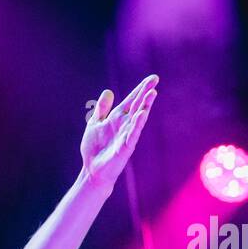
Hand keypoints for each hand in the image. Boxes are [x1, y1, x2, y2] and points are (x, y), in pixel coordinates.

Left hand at [79, 74, 157, 189]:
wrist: (92, 170)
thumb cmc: (94, 149)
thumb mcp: (95, 124)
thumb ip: (102, 109)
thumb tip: (108, 91)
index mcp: (117, 118)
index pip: (132, 100)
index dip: (140, 89)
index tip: (153, 78)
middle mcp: (124, 125)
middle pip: (137, 106)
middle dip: (145, 93)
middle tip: (155, 80)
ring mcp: (126, 136)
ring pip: (138, 119)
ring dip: (145, 106)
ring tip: (152, 94)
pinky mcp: (125, 148)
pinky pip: (132, 135)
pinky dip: (136, 125)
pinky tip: (141, 115)